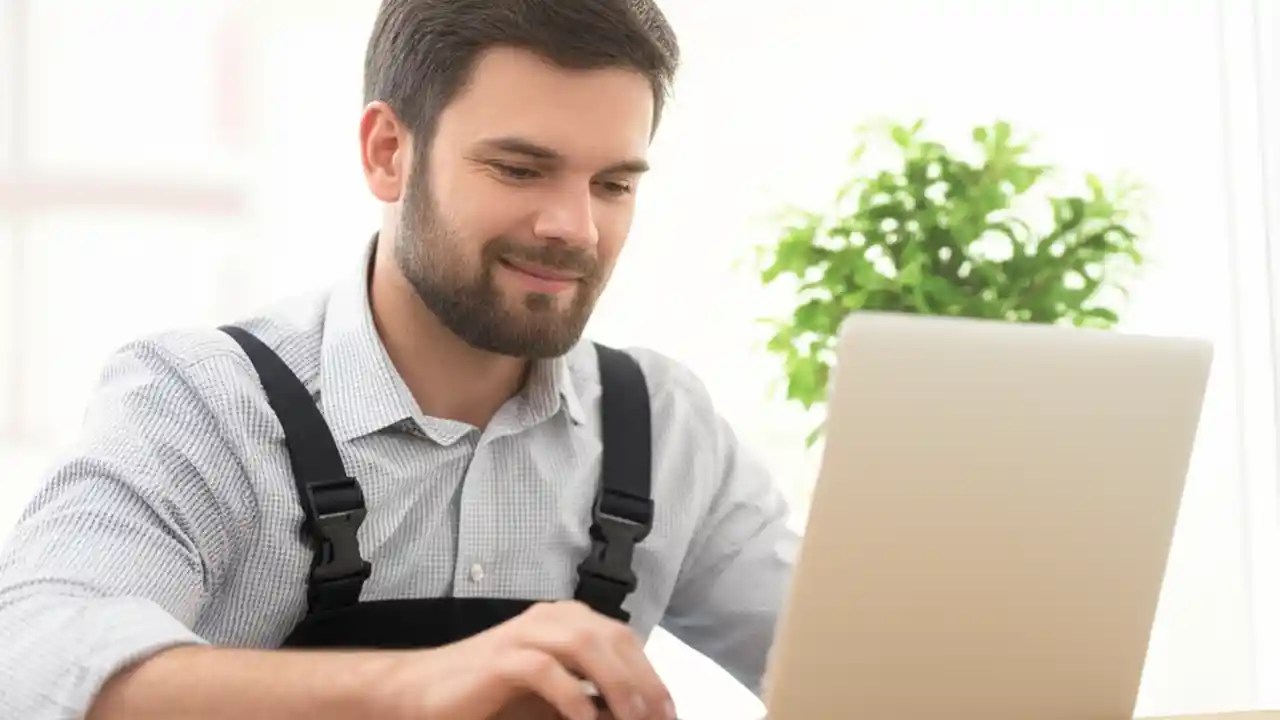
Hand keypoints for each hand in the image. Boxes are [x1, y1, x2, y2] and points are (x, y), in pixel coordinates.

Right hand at [373, 600, 674, 719]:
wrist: (422, 691)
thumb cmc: (490, 695)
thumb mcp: (553, 696)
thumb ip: (591, 697)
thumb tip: (631, 712)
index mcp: (567, 620)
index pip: (625, 640)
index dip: (653, 675)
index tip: (669, 713)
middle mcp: (550, 619)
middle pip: (613, 639)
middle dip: (643, 682)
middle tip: (659, 719)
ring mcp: (524, 635)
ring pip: (585, 645)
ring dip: (617, 685)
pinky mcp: (499, 659)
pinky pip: (544, 670)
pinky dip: (571, 696)